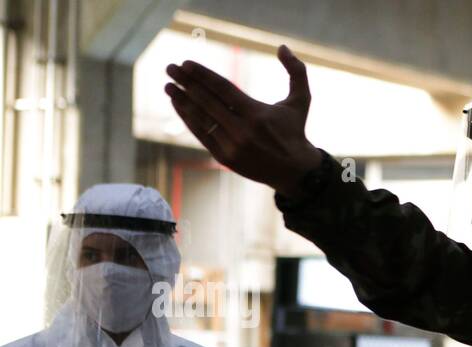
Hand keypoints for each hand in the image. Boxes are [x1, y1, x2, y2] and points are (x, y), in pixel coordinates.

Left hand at [164, 45, 320, 196]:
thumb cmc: (295, 132)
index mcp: (257, 114)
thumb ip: (297, 72)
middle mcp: (243, 131)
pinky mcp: (225, 159)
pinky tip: (179, 106)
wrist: (297, 173)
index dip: (202, 75)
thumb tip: (282, 47)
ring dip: (182, 101)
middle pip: (207, 102)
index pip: (223, 89)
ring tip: (168, 87)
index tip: (185, 63)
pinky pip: (202, 135)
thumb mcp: (301, 101)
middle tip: (170, 68)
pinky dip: (188, 120)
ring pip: (201, 119)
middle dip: (185, 83)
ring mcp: (232, 146)